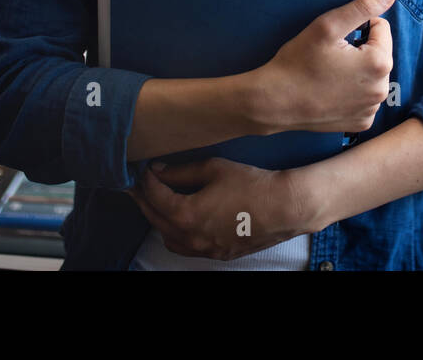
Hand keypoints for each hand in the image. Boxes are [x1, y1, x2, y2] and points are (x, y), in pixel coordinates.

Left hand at [128, 157, 321, 259]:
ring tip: (159, 202)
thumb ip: (181, 171)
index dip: (146, 179)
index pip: (154, 195)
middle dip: (144, 200)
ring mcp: (203, 249)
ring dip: (159, 220)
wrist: (283, 207)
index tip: (145, 168)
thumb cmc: (251, 185)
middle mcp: (189, 238)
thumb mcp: (213, 169)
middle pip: (155, 219)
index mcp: (185, 215)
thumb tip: (158, 170)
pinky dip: (177, 233)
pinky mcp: (217, 254)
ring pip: (168, 238)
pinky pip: (186, 247)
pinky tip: (183, 219)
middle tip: (138, 185)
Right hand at [251, 0, 394, 133]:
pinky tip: (332, 92)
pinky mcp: (361, 123)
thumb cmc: (298, 62)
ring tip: (329, 74)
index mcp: (379, 62)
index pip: (381, 28)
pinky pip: (364, 99)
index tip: (336, 39)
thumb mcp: (328, 26)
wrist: (274, 102)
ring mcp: (372, 109)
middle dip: (360, 50)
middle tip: (330, 57)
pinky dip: (353, 93)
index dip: (358, 27)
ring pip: (372, 76)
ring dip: (357, 71)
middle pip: (378, 53)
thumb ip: (363, 7)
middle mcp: (381, 89)